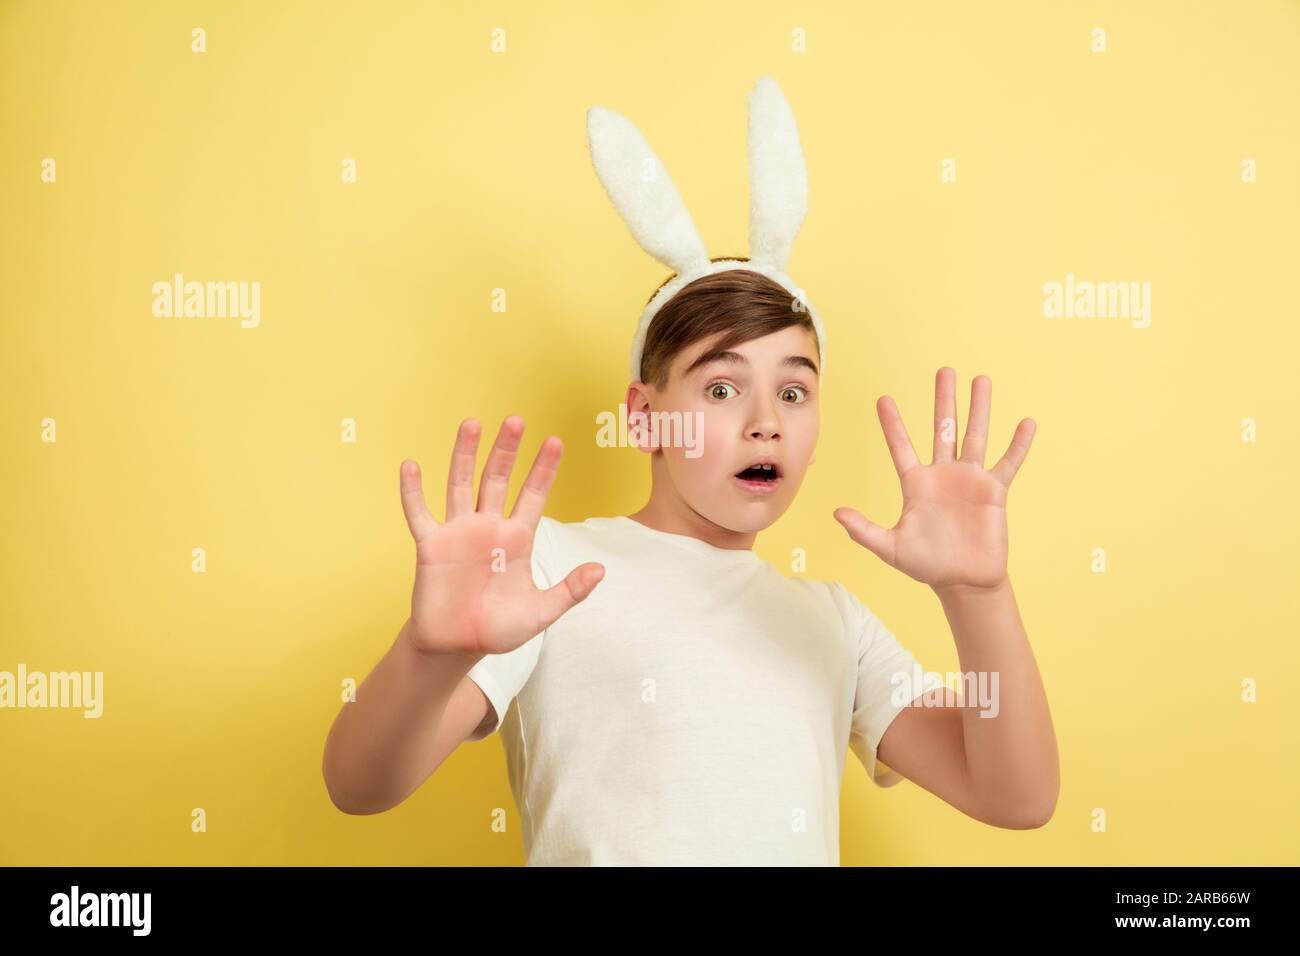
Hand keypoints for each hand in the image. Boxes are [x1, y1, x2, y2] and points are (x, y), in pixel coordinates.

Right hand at [399, 416, 604, 657]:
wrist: (458, 647)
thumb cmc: (499, 629)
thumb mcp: (541, 612)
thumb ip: (570, 591)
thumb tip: (600, 569)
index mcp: (517, 538)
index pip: (533, 495)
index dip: (544, 469)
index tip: (555, 441)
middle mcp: (488, 528)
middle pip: (498, 479)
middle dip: (507, 450)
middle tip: (516, 420)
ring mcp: (459, 533)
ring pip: (461, 484)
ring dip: (465, 455)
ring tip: (472, 424)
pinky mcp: (431, 545)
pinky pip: (419, 513)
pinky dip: (413, 491)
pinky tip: (411, 465)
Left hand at [834, 368, 1034, 593]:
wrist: (963, 582)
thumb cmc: (926, 566)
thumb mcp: (890, 548)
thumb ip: (864, 531)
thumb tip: (836, 514)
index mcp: (916, 484)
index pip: (901, 446)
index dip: (892, 424)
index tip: (883, 398)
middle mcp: (942, 475)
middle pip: (943, 428)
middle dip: (943, 400)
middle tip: (944, 371)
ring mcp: (969, 480)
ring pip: (975, 436)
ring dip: (979, 409)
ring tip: (981, 380)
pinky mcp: (994, 491)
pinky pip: (1008, 463)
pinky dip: (1018, 444)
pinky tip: (1026, 423)